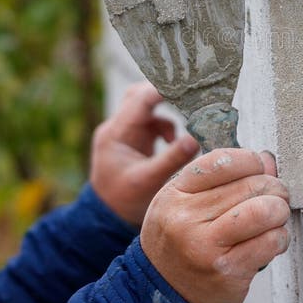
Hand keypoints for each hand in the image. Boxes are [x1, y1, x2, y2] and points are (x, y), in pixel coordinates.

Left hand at [89, 82, 198, 226]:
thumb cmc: (124, 201)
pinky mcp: (134, 139)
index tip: (188, 85)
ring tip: (186, 124)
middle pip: (140, 94)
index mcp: (115, 133)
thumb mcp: (149, 181)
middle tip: (190, 96)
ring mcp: (125, 132)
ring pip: (147, 105)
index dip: (164, 89)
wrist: (108, 217)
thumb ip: (172, 159)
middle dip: (165, 93)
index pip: (140, 99)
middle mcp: (117, 127)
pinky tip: (176, 142)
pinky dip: (167, 126)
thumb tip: (195, 138)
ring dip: (167, 111)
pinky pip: (152, 120)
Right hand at [140, 148, 289, 302]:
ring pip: (263, 211)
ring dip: (279, 211)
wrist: (164, 297)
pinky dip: (280, 238)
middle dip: (273, 188)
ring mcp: (205, 246)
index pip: (222, 161)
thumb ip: (223, 179)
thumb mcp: (186, 204)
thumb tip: (267, 160)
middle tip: (276, 196)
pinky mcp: (226, 270)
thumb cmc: (181, 243)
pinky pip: (269, 242)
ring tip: (276, 216)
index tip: (259, 170)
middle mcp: (186, 218)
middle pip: (250, 185)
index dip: (251, 161)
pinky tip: (273, 241)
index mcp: (175, 194)